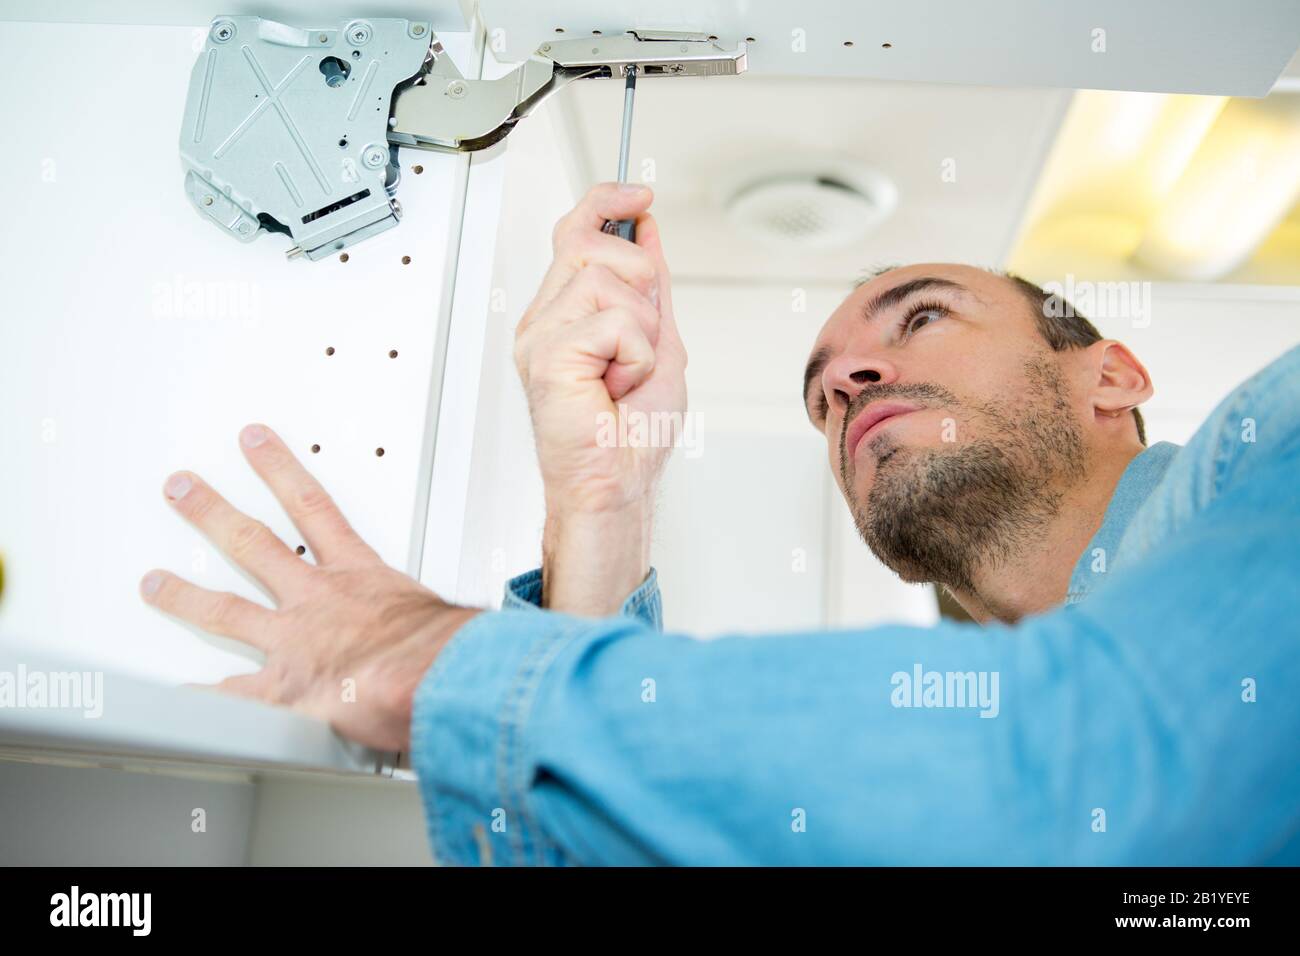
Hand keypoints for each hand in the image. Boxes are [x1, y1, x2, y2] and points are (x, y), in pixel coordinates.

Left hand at [139, 424, 476, 751]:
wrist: (431, 678)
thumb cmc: (445, 650)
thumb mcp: (439, 617)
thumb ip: (422, 618)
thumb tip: (441, 630)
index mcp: (358, 576)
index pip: (312, 508)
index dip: (279, 471)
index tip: (255, 444)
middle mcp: (317, 601)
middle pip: (253, 545)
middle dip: (212, 513)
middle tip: (183, 489)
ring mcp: (293, 642)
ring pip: (227, 611)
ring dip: (184, 595)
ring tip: (153, 582)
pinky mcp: (283, 689)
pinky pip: (231, 695)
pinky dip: (203, 696)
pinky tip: (177, 693)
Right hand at [513, 183, 686, 613]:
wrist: (616, 485)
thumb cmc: (631, 433)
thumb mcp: (658, 340)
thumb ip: (650, 286)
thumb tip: (648, 228)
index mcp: (564, 313)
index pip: (574, 231)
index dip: (605, 202)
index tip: (641, 193)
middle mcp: (545, 319)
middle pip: (591, 242)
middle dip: (639, 282)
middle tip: (639, 339)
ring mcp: (541, 336)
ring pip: (607, 279)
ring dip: (641, 328)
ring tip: (626, 372)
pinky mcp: (547, 355)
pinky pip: (612, 320)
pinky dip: (634, 356)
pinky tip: (617, 386)